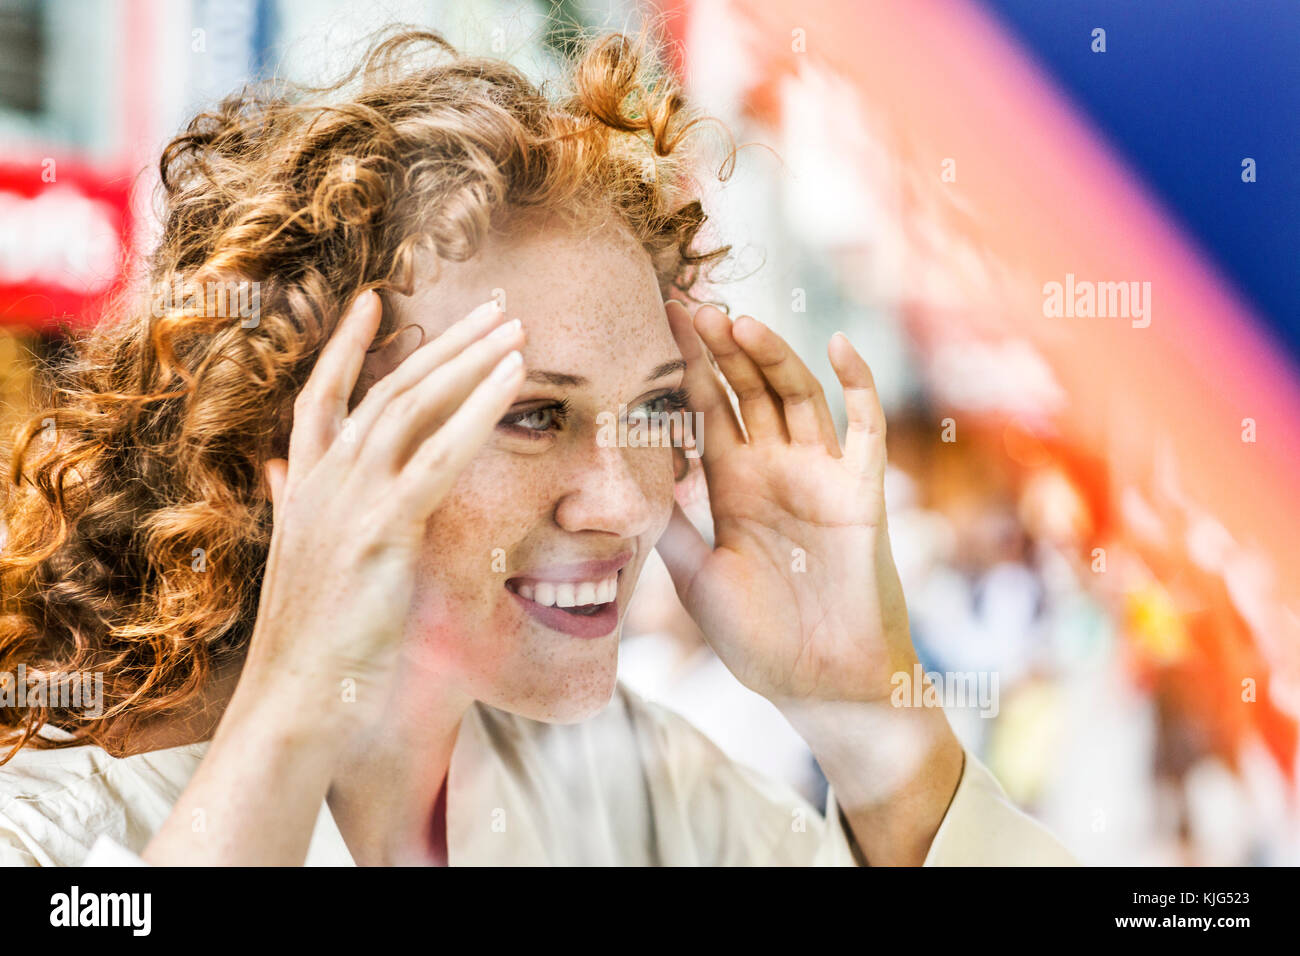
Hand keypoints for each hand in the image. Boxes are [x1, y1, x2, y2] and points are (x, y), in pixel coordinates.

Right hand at [242, 290, 525, 724]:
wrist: (295, 699)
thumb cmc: (308, 643)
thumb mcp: (295, 563)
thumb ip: (293, 510)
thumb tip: (279, 476)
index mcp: (303, 489)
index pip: (321, 397)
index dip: (346, 347)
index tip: (371, 300)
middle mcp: (322, 481)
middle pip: (386, 389)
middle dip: (442, 343)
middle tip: (494, 309)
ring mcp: (349, 501)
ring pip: (413, 407)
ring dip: (468, 360)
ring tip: (516, 328)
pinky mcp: (382, 528)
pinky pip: (438, 455)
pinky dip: (477, 411)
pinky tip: (512, 380)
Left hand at [656, 301, 915, 705]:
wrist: (819, 684)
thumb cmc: (758, 638)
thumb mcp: (695, 577)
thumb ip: (670, 527)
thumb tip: (618, 486)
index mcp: (731, 485)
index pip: (703, 409)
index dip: (681, 367)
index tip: (655, 320)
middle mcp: (774, 469)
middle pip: (746, 390)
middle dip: (719, 348)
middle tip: (689, 305)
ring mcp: (819, 474)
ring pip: (795, 396)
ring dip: (770, 356)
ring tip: (735, 324)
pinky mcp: (860, 490)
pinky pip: (865, 427)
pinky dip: (857, 383)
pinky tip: (837, 344)